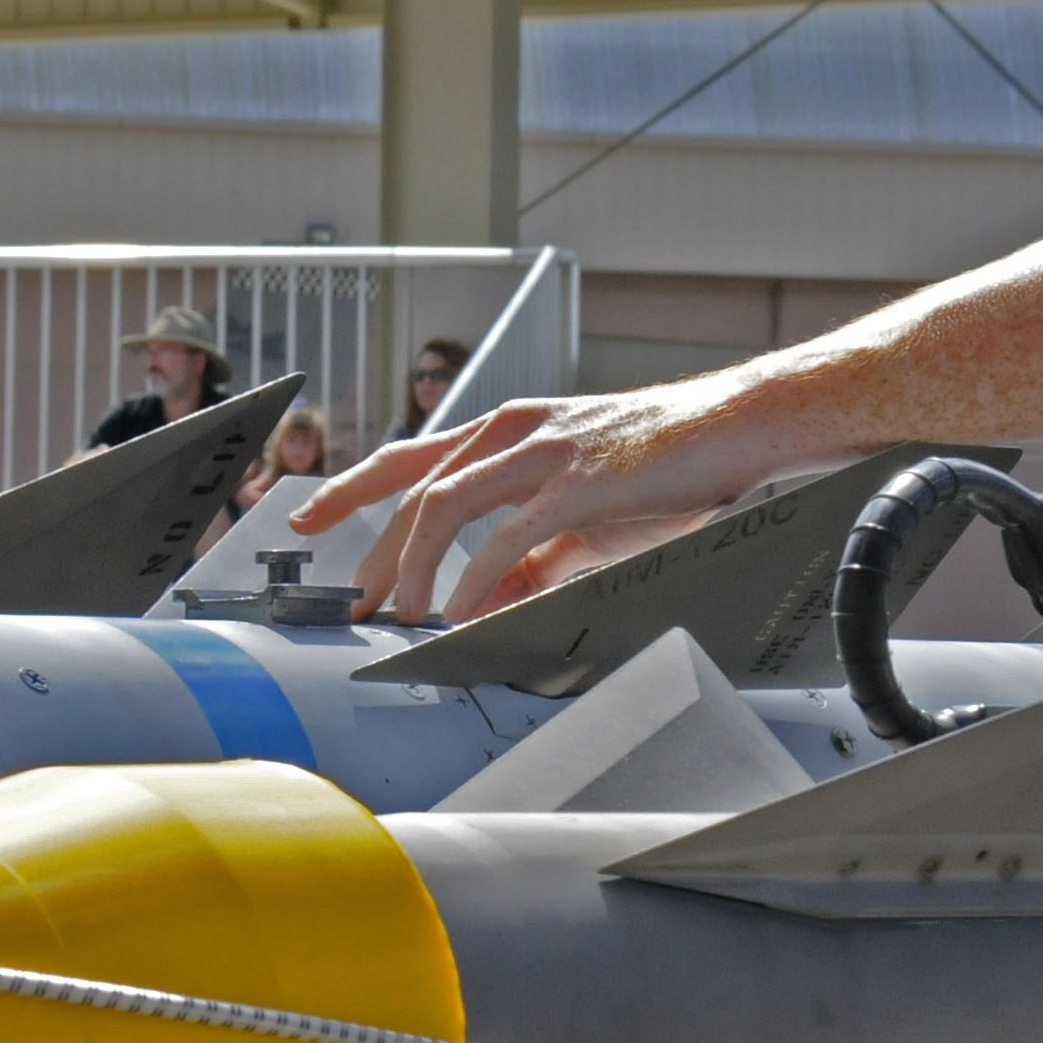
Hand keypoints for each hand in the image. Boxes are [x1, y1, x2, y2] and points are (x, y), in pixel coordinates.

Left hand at [289, 378, 784, 618]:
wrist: (736, 427)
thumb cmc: (667, 464)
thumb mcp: (583, 513)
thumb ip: (531, 555)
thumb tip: (484, 602)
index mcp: (508, 427)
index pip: (409, 457)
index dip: (350, 489)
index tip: (305, 520)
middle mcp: (513, 428)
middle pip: (414, 488)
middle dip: (375, 551)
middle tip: (357, 604)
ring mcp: (543, 449)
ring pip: (445, 505)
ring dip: (414, 567)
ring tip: (403, 615)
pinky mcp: (578, 479)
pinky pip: (506, 534)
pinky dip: (474, 577)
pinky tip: (459, 611)